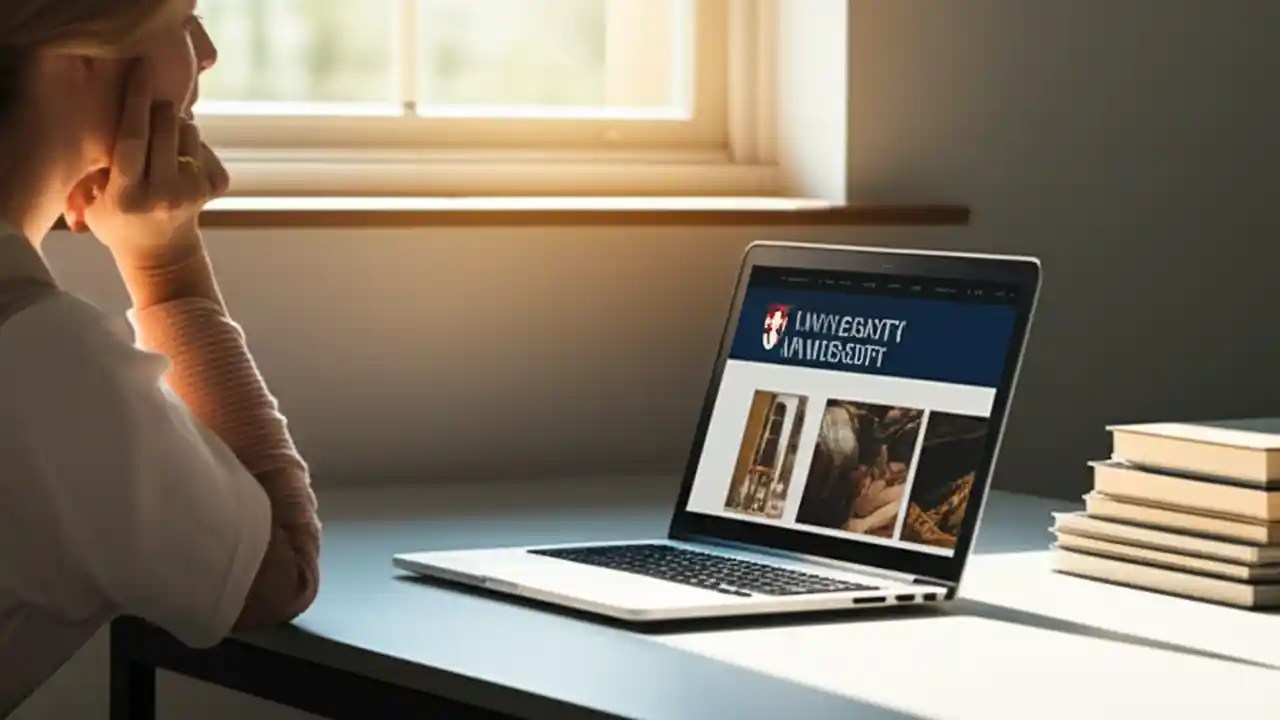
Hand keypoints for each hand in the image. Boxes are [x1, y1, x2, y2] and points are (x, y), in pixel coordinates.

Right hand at [64, 60, 229, 268]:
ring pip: (191, 135)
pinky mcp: (213, 190)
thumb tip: (98, 122)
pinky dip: (195, 146)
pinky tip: (180, 158)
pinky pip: (207, 150)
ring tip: (163, 137)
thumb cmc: (116, 220)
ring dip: (177, 125)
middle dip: (159, 106)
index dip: (135, 101)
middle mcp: (164, 194)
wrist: (160, 254)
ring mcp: (193, 193)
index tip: (140, 70)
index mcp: (127, 196)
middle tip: (152, 100)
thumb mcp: (91, 201)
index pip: (133, 139)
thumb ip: (94, 168)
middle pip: (167, 129)